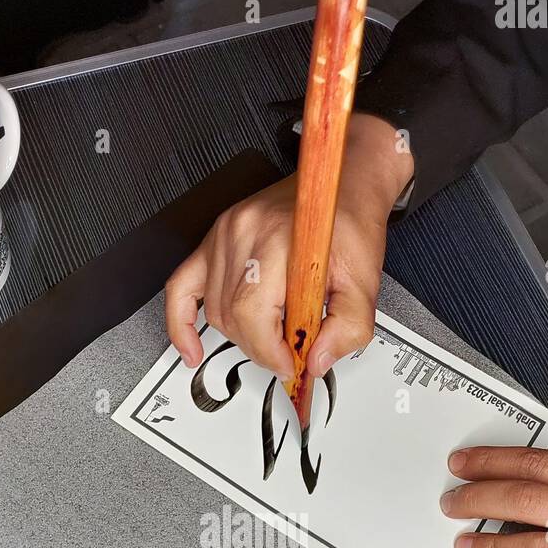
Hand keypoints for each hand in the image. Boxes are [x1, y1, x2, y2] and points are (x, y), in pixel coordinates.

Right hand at [164, 114, 412, 377]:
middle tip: (289, 351)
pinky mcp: (215, 238)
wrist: (340, 183)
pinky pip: (180, 287)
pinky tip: (192, 348)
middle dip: (261, 347)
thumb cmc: (349, 223)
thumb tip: (317, 361)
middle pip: (232, 317)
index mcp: (278, 240)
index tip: (290, 363)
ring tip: (272, 332)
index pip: (252, 314)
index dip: (269, 351)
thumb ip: (349, 328)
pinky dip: (181, 322)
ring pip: (215, 311)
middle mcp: (244, 233)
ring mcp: (224, 233)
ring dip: (241, 335)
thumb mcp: (366, 283)